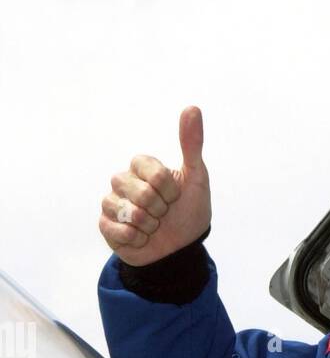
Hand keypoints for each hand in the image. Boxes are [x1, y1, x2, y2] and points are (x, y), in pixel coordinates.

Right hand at [98, 105, 210, 265]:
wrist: (181, 249)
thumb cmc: (188, 212)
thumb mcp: (196, 178)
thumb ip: (192, 144)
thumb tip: (193, 108)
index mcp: (142, 167)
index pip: (152, 171)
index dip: (169, 189)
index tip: (175, 196)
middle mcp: (123, 181)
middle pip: (141, 192)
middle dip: (160, 209)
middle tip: (163, 213)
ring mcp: (112, 203)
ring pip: (129, 212)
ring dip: (149, 225)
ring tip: (153, 226)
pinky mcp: (105, 226)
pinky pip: (120, 231)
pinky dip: (138, 239)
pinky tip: (141, 238)